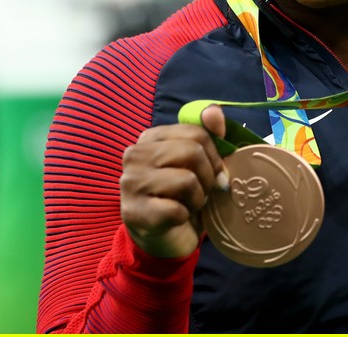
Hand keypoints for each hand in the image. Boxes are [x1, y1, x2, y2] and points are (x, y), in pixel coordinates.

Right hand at [120, 105, 227, 258]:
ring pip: (186, 180)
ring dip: (198, 197)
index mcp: (150, 137)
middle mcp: (134, 155)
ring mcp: (130, 184)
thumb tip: (213, 110)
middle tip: (205, 191)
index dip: (215, 155)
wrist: (165, 236)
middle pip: (192, 152)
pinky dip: (187, 216)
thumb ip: (208, 134)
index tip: (217, 171)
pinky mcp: (134, 212)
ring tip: (190, 204)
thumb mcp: (201, 163)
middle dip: (208, 176)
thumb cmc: (184, 195)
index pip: (195, 133)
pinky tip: (178, 218)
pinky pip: (177, 209)